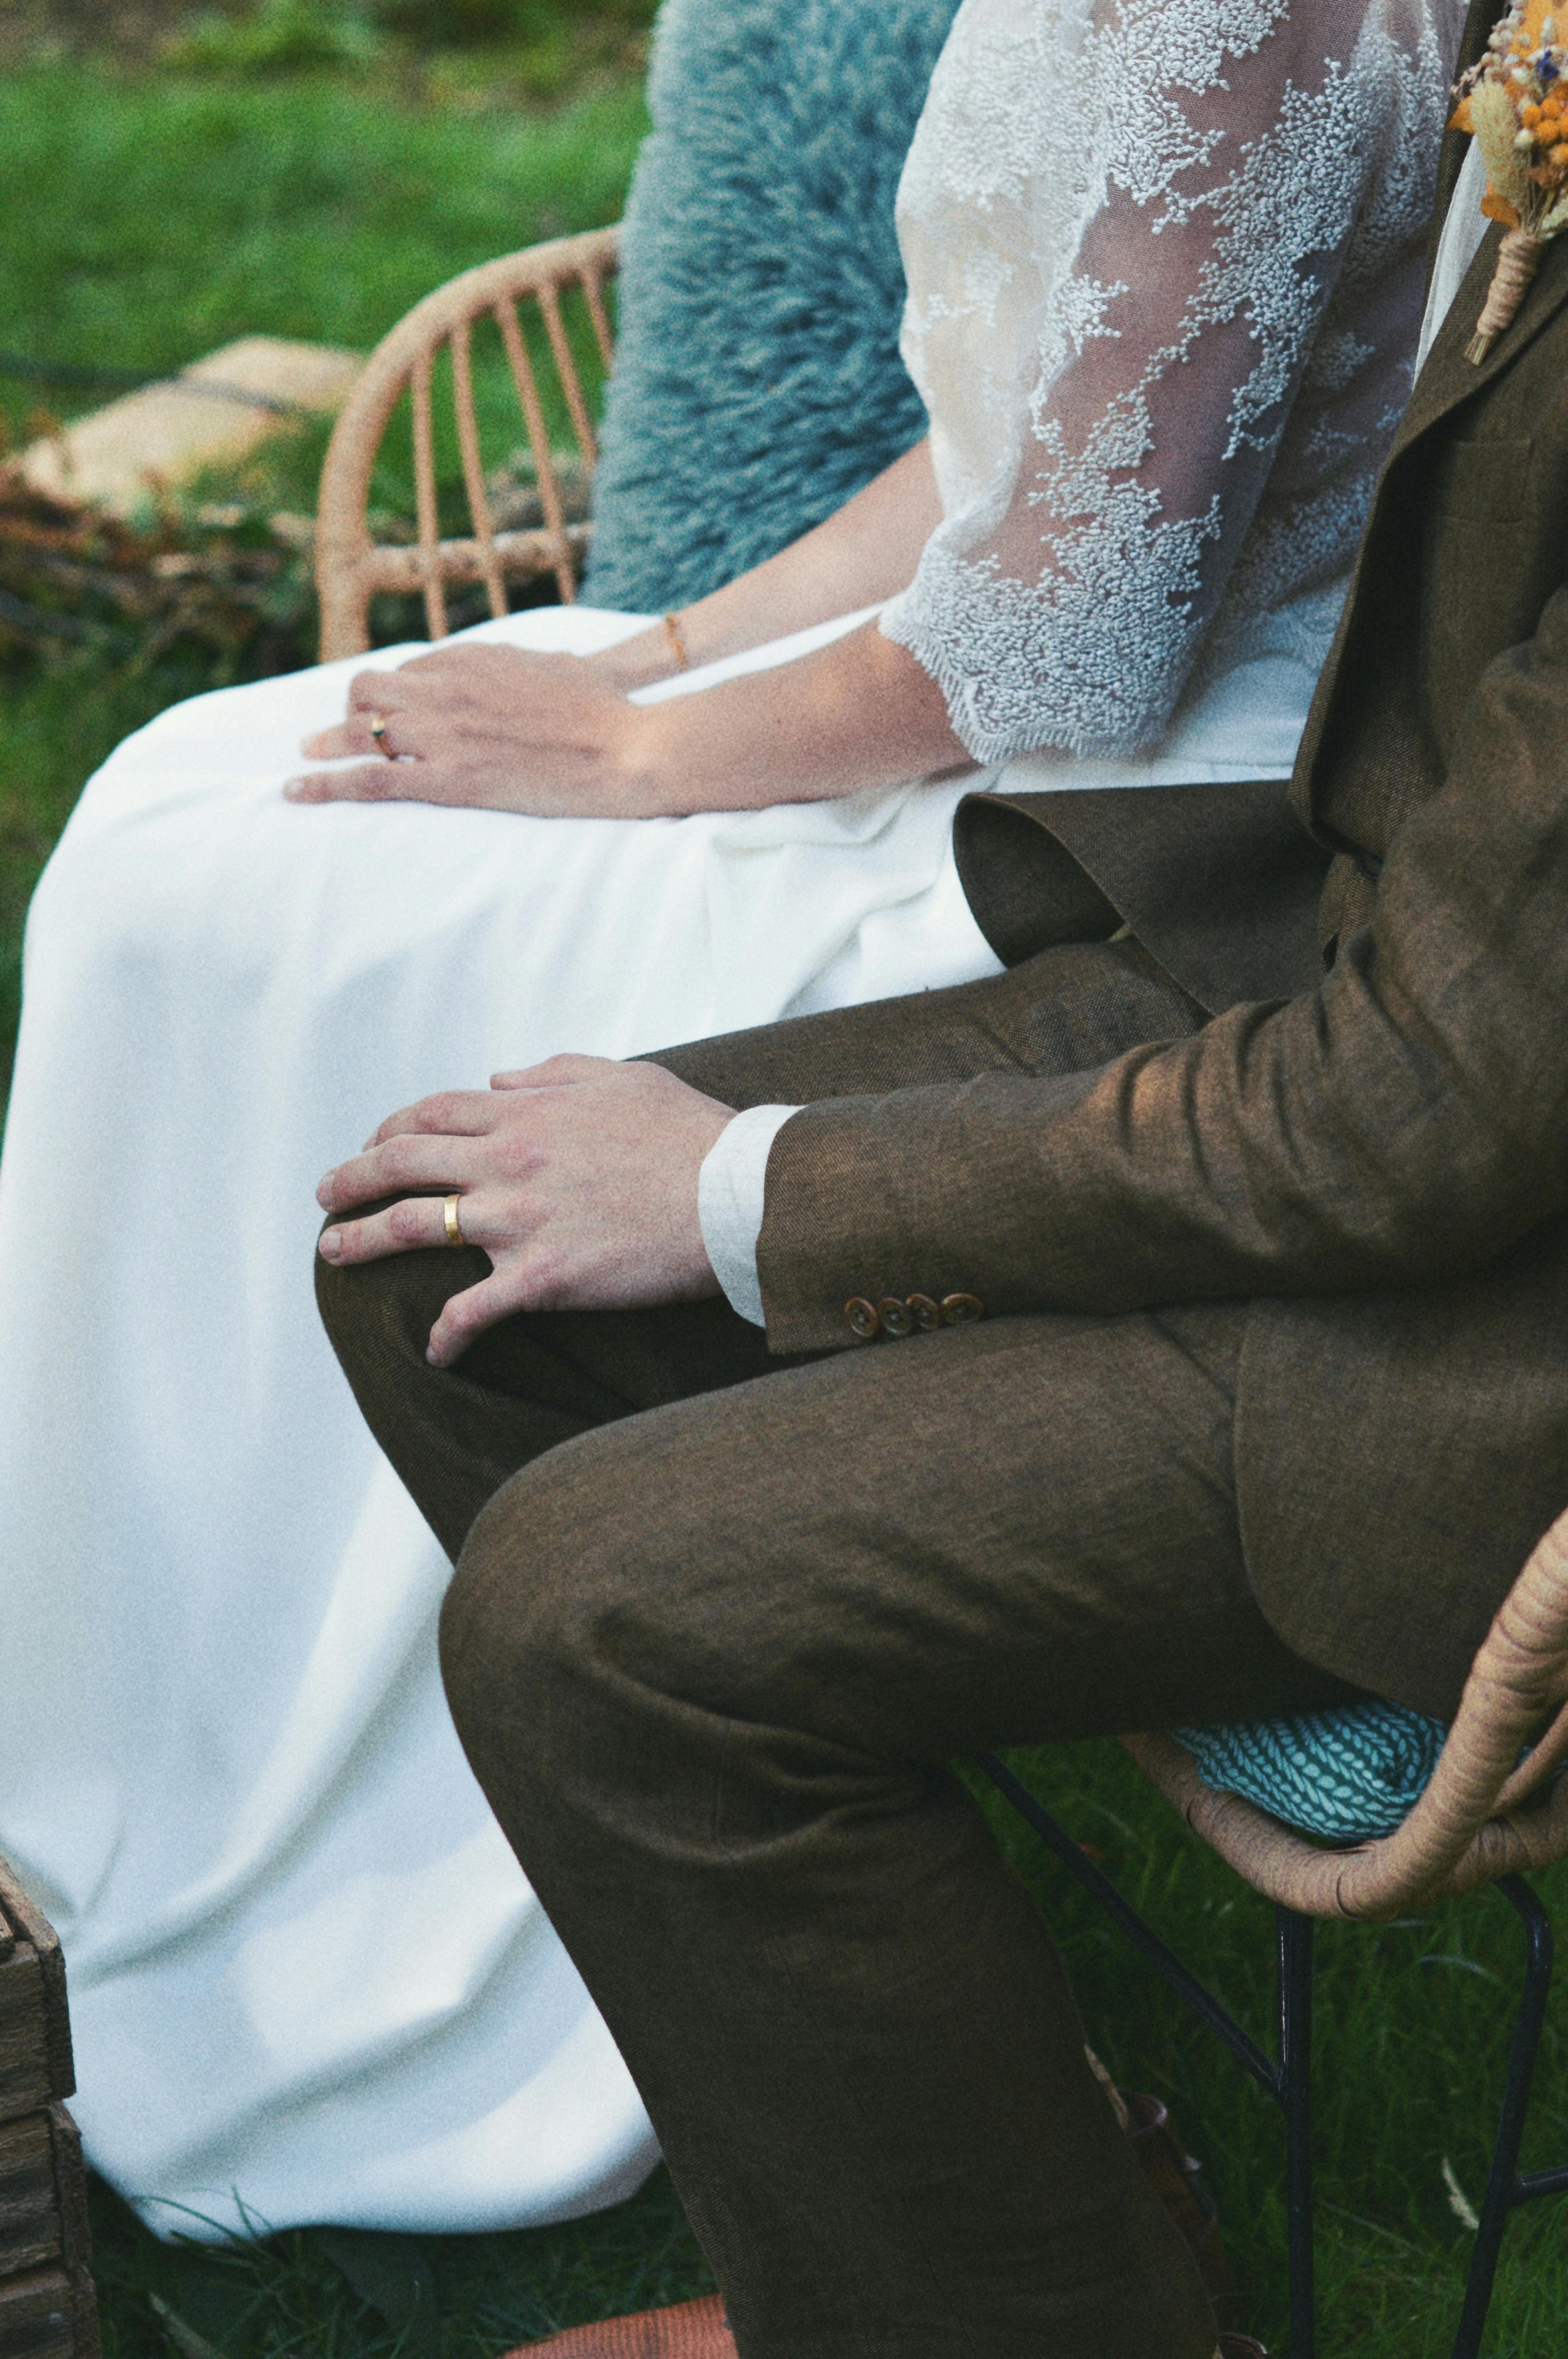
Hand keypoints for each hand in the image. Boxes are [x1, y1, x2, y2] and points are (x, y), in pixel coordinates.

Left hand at [286, 644, 660, 817]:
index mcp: (473, 657)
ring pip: (360, 730)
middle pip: (370, 689)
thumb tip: (513, 668)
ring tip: (305, 755)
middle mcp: (447, 688)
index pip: (410, 668)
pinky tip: (295, 792)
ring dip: (326, 743)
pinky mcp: (448, 779)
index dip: (398, 691)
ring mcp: (444, 734)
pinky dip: (325, 786)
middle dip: (355, 708)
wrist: (625, 750)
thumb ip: (522, 664)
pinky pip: (369, 779)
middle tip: (349, 731)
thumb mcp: (560, 666)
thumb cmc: (607, 714)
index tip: (394, 709)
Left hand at [316, 1056, 733, 1364]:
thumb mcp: (622, 1076)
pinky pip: (472, 1311)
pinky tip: (434, 1350)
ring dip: (359, 1242)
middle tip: (325, 1198)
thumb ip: (553, 1072)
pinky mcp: (541, 1278)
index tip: (373, 1146)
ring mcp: (518, 1221)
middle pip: (400, 1164)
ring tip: (332, 1255)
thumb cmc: (690, 1133)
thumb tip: (499, 1078)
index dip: (390, 1128)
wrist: (734, 1194)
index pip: (431, 1113)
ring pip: (411, 1229)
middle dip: (350, 1180)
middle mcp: (507, 1161)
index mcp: (525, 1112)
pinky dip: (446, 1333)